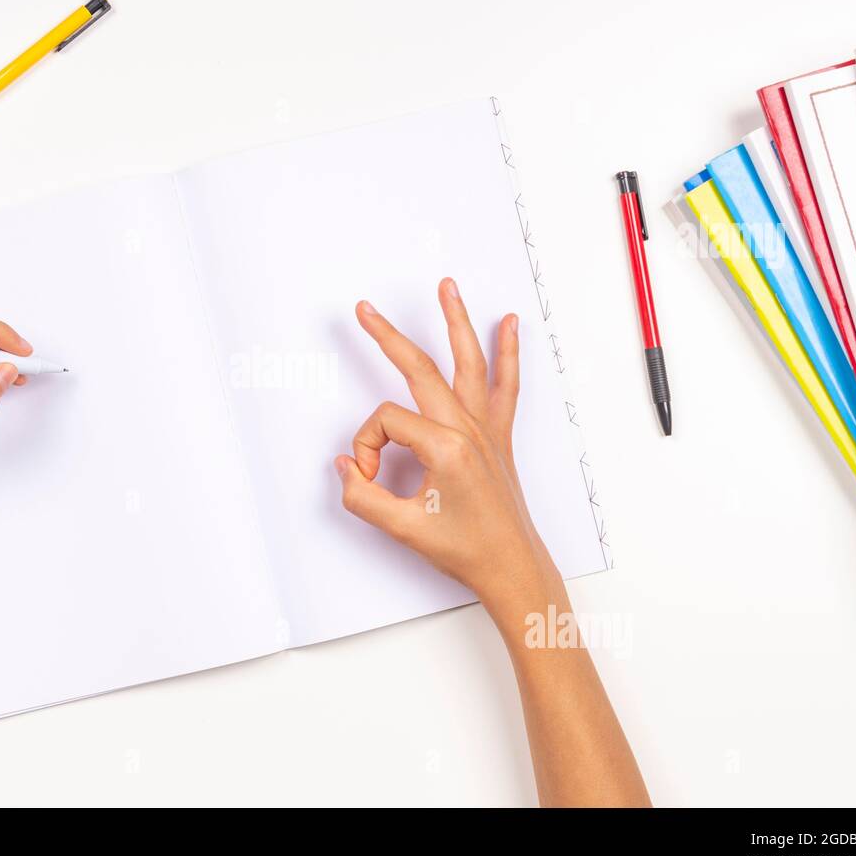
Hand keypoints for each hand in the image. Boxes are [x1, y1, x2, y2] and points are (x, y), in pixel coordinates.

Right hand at [334, 278, 563, 634]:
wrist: (512, 567)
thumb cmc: (465, 550)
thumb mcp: (402, 529)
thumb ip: (362, 497)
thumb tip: (344, 468)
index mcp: (445, 448)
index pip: (384, 424)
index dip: (365, 449)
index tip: (367, 478)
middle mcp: (468, 429)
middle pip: (420, 368)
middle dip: (388, 336)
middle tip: (364, 310)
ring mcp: (486, 428)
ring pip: (469, 362)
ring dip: (457, 321)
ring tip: (447, 288)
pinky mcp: (498, 435)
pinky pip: (506, 384)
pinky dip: (509, 353)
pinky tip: (511, 325)